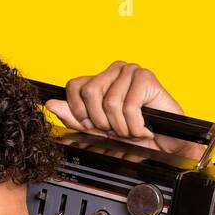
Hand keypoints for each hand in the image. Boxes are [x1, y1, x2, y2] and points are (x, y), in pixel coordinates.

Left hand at [45, 61, 196, 157]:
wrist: (164, 143)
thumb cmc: (134, 133)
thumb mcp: (97, 129)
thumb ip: (74, 117)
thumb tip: (50, 104)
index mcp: (101, 79)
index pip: (74, 85)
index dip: (79, 110)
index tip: (92, 124)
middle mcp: (114, 71)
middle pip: (90, 92)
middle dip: (101, 121)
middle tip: (115, 129)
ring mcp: (130, 71)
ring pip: (110, 103)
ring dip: (120, 127)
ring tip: (131, 129)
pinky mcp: (146, 77)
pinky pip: (128, 107)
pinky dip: (134, 126)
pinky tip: (142, 128)